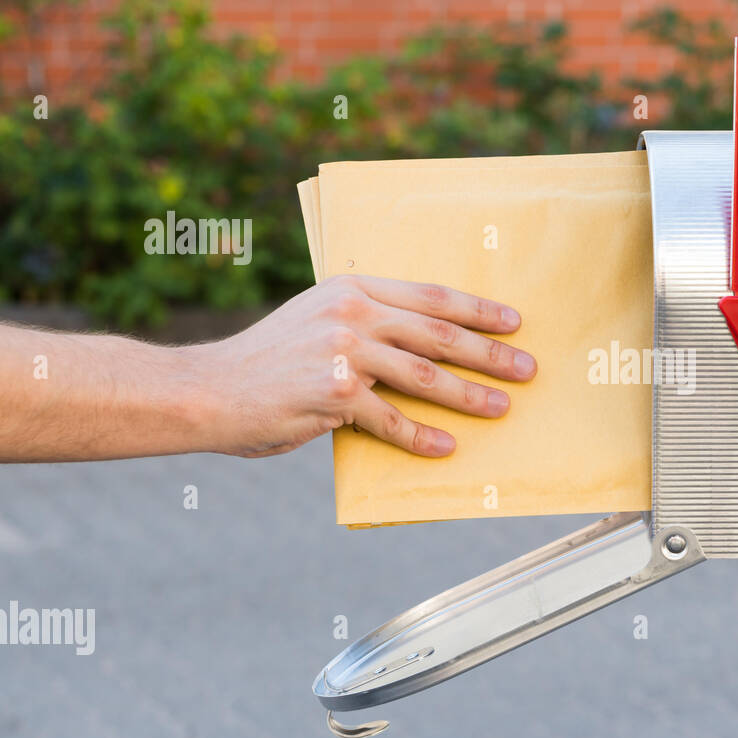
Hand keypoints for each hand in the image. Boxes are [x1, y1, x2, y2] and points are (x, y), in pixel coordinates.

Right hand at [191, 275, 536, 457]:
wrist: (209, 389)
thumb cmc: (270, 361)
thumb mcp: (317, 319)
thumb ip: (366, 322)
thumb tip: (425, 346)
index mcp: (354, 288)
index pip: (432, 295)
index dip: (479, 308)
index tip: (514, 322)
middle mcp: (353, 313)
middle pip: (440, 334)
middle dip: (490, 353)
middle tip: (528, 369)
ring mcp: (345, 352)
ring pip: (426, 376)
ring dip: (470, 395)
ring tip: (501, 407)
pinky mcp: (335, 394)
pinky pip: (392, 419)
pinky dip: (421, 438)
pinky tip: (446, 449)